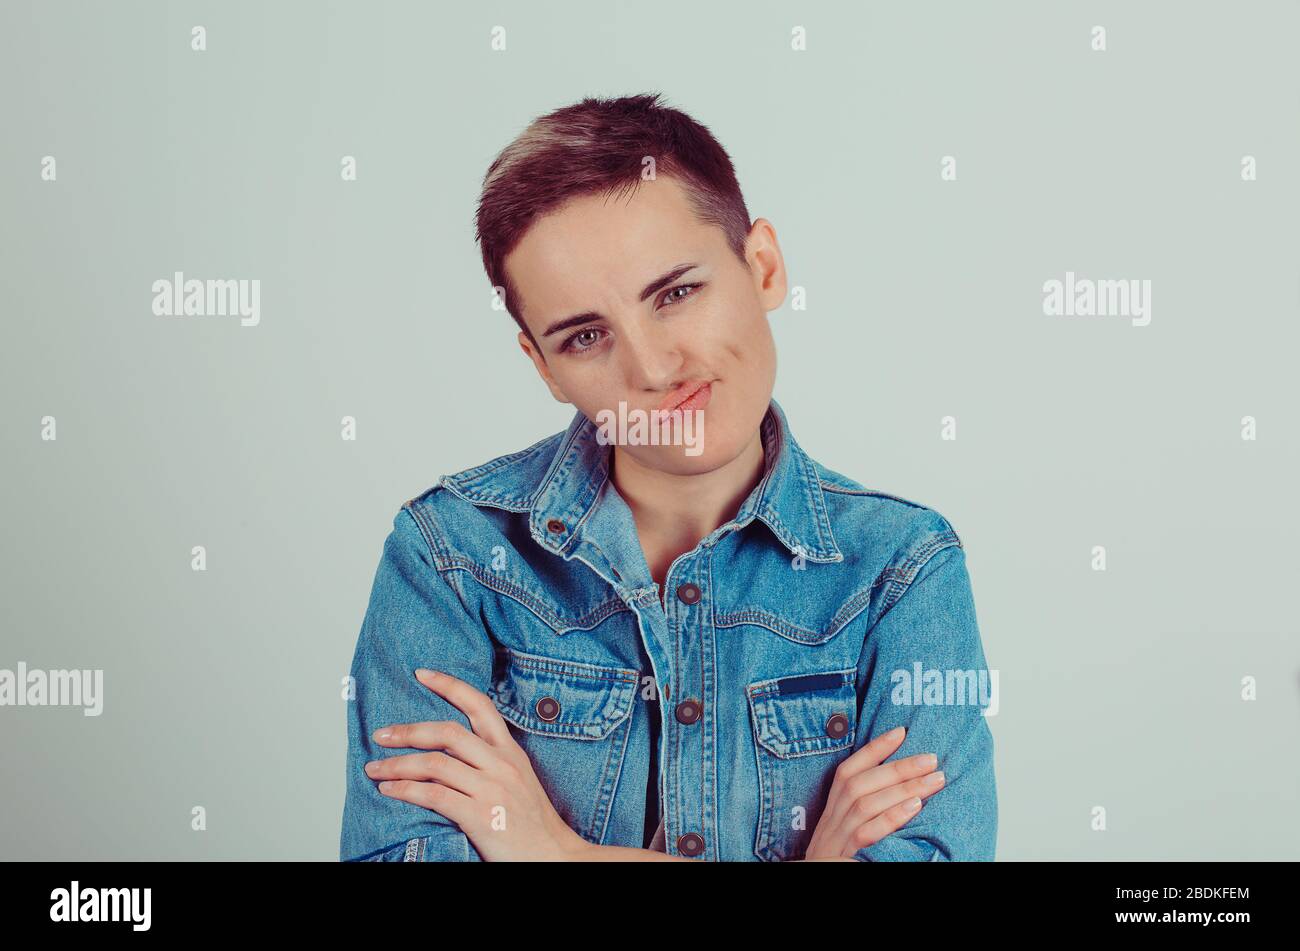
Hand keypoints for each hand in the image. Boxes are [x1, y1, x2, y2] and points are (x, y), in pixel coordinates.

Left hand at [365, 668, 594, 861]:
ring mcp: (491, 789)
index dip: (449, 685)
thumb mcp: (519, 781)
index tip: (422, 674)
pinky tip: (389, 791)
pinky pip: (434, 796)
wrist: (554, 857)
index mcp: (511, 752)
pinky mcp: (480, 816)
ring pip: (434, 764)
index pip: (480, 706)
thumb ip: (490, 764)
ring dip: (397, 764)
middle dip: (408, 730)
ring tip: (375, 769)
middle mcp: (501, 764)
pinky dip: (406, 790)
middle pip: (447, 732)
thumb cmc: (533, 824)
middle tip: (382, 734)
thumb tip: (448, 754)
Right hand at [802, 725, 944, 859]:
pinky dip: (891, 817)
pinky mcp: (844, 855)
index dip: (873, 750)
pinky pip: (866, 833)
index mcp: (831, 809)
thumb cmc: (838, 857)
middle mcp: (831, 819)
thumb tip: (901, 782)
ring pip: (866, 804)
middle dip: (897, 767)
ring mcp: (836, 838)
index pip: (847, 771)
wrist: (815, 881)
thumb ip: (864, 807)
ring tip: (935, 779)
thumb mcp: (844, 829)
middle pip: (860, 784)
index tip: (901, 732)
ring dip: (903, 788)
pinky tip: (915, 806)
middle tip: (931, 759)